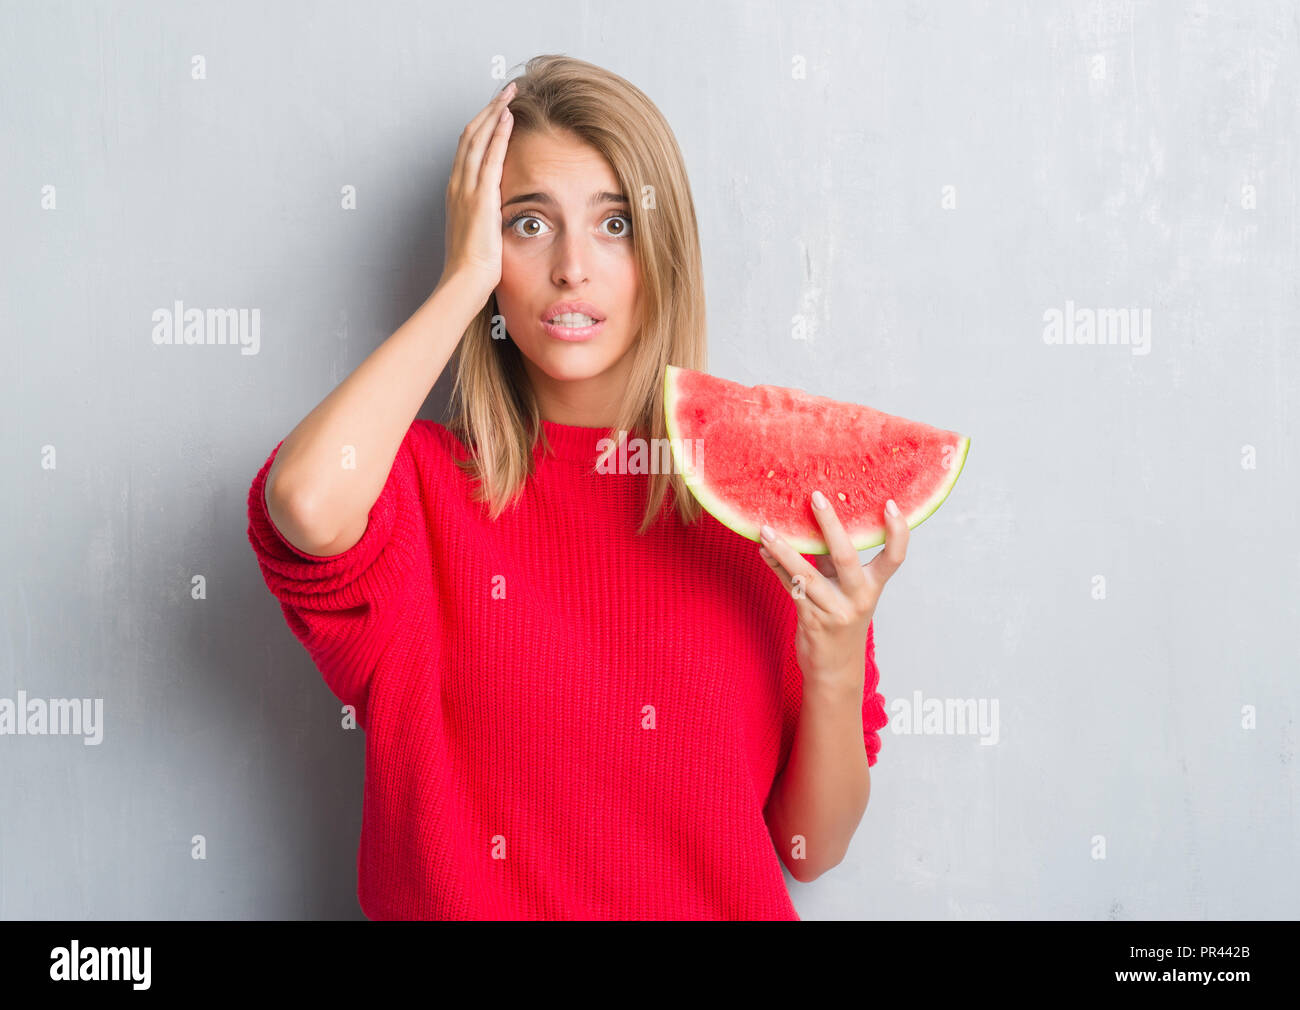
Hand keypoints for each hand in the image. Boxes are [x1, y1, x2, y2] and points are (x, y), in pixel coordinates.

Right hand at [439, 80, 515, 304]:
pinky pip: (489, 156)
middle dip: (488, 110)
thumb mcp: (480, 235)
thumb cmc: (473, 267)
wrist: (464, 281)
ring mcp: (466, 189)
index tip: (497, 110)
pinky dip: (498, 133)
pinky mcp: (480, 196)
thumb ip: (487, 217)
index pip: (468, 149)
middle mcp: (457, 185)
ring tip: (508, 95)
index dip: (482, 126)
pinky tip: (508, 117)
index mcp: (457, 193)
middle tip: (505, 91)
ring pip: (477, 139)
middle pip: (470, 136)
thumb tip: (499, 215)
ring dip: (493, 113)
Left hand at [758, 492, 908, 689]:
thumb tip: (814, 522)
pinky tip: (763, 550)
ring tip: (767, 529)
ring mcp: (834, 611)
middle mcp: (857, 598)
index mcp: (873, 587)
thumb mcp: (847, 590)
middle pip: (845, 557)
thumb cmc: (841, 619)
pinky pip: (790, 587)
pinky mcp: (811, 620)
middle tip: (816, 497)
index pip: (893, 558)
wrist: (836, 669)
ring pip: (806, 573)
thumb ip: (834, 561)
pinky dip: (775, 566)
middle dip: (830, 525)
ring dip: (785, 549)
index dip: (897, 532)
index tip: (889, 504)